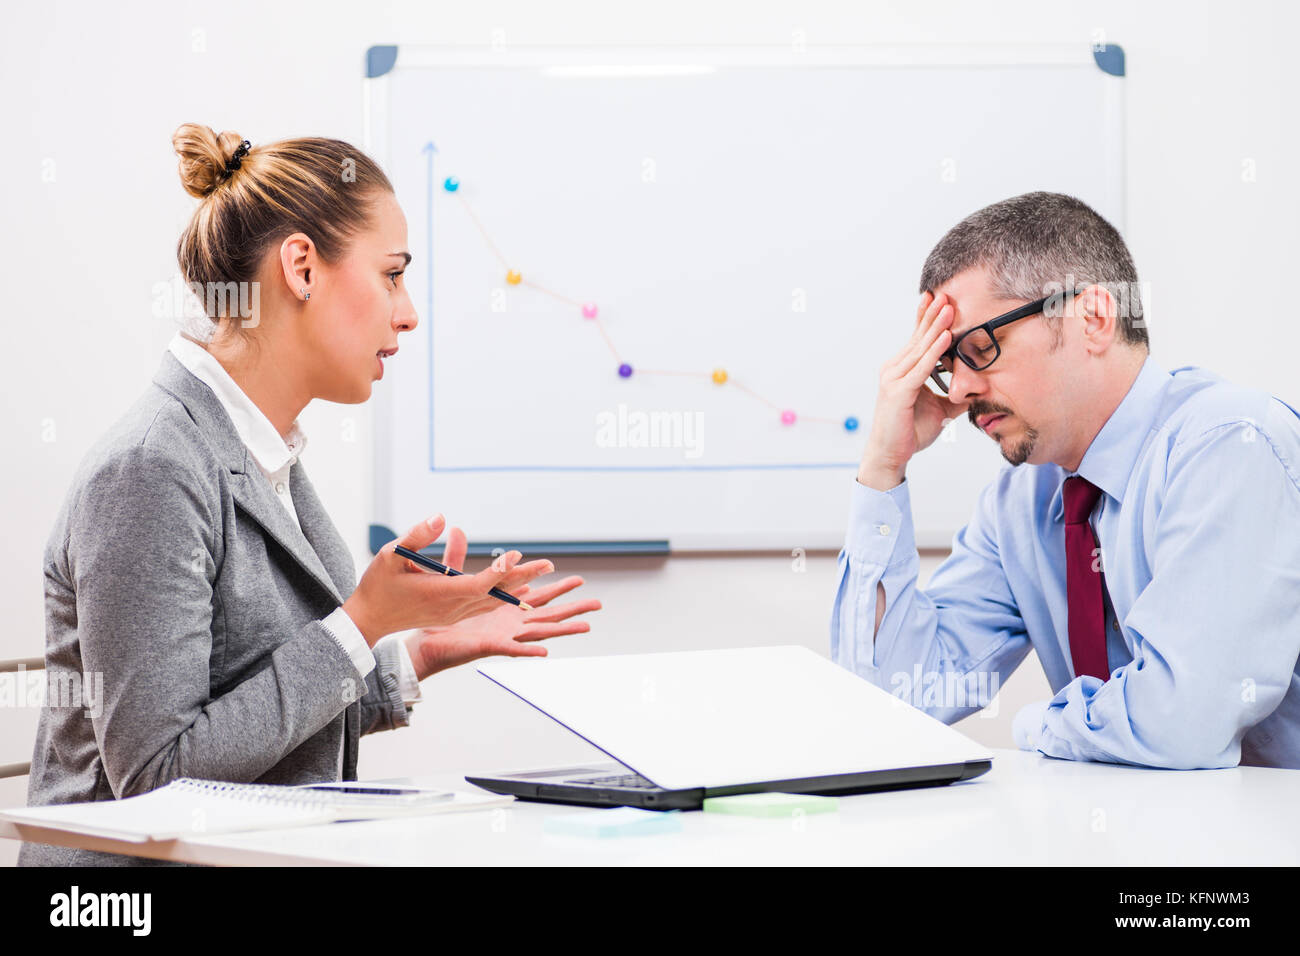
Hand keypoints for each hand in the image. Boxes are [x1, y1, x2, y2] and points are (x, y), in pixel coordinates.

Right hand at [341, 515, 557, 645]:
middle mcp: (453, 607)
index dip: (499, 571)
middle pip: (495, 593)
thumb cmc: (379, 585)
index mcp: (441, 594)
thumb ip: (418, 536)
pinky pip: (485, 605)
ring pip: (493, 600)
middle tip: (549, 564)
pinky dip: (503, 594)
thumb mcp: (392, 555)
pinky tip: (518, 586)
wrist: (369, 619)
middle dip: (523, 577)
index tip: (515, 554)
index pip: (479, 584)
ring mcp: (455, 614)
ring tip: (541, 570)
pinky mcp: (454, 614)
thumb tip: (442, 517)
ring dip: (517, 585)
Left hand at [402, 528, 601, 678]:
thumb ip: (455, 555)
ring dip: (562, 629)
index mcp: (501, 605)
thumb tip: (455, 528)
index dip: (554, 586)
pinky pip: (511, 650)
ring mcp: (501, 635)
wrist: (419, 640)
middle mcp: (506, 621)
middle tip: (596, 601)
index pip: (534, 594)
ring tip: (587, 625)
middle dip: (570, 606)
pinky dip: (528, 650)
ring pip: (537, 630)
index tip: (574, 577)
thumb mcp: (449, 578)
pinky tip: (545, 651)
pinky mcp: (487, 646)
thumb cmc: (434, 615)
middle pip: (546, 613)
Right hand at [857, 291, 971, 489]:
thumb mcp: (941, 410)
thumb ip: (956, 397)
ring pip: (920, 349)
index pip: (917, 340)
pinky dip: (934, 351)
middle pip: (918, 338)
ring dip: (936, 327)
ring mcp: (893, 379)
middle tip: (946, 293)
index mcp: (901, 370)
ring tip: (949, 308)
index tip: (938, 299)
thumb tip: (979, 390)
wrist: (891, 455)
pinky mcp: (898, 392)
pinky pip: (921, 368)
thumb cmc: (910, 432)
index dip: (927, 319)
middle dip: (933, 315)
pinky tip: (946, 337)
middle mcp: (894, 369)